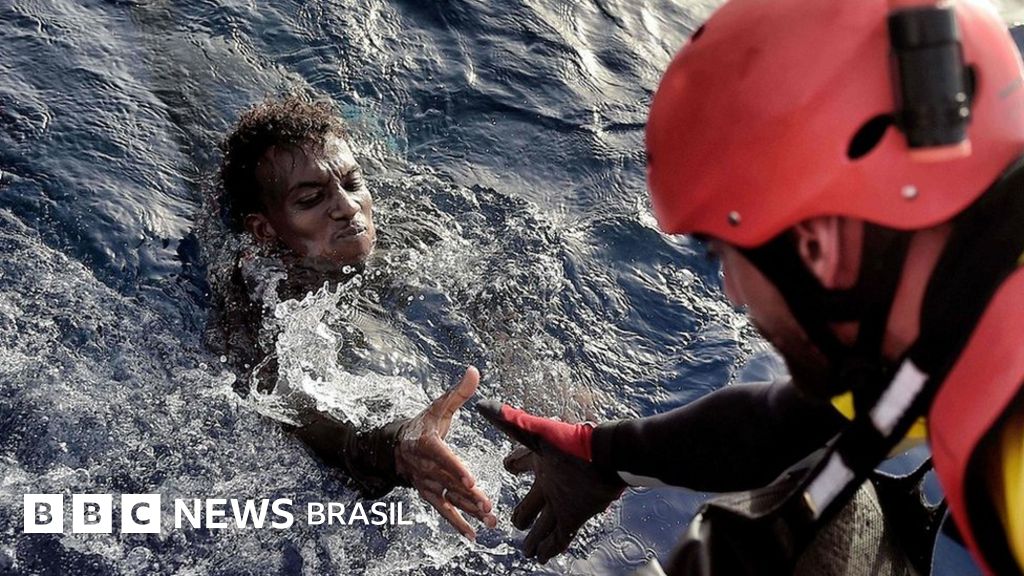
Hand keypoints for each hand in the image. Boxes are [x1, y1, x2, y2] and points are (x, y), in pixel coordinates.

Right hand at [395, 366, 497, 539]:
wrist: (397, 446)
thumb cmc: (424, 424)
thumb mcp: (439, 407)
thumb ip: (458, 393)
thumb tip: (474, 371)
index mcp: (426, 443)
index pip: (442, 457)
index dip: (455, 468)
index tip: (470, 479)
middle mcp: (424, 466)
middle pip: (448, 481)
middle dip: (468, 494)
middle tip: (487, 504)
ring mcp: (426, 483)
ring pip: (449, 497)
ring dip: (469, 510)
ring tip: (489, 519)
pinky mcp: (429, 494)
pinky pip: (443, 510)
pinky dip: (457, 523)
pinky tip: (473, 534)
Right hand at [477, 400, 624, 562]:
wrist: (608, 458)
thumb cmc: (573, 443)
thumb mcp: (536, 433)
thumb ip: (510, 421)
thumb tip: (482, 405)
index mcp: (540, 462)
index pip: (521, 463)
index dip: (513, 465)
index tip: (508, 467)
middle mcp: (550, 484)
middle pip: (531, 503)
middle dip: (523, 515)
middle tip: (515, 524)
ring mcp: (563, 501)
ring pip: (544, 524)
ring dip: (535, 538)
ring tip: (527, 551)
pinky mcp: (575, 516)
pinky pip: (560, 536)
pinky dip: (551, 548)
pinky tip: (542, 557)